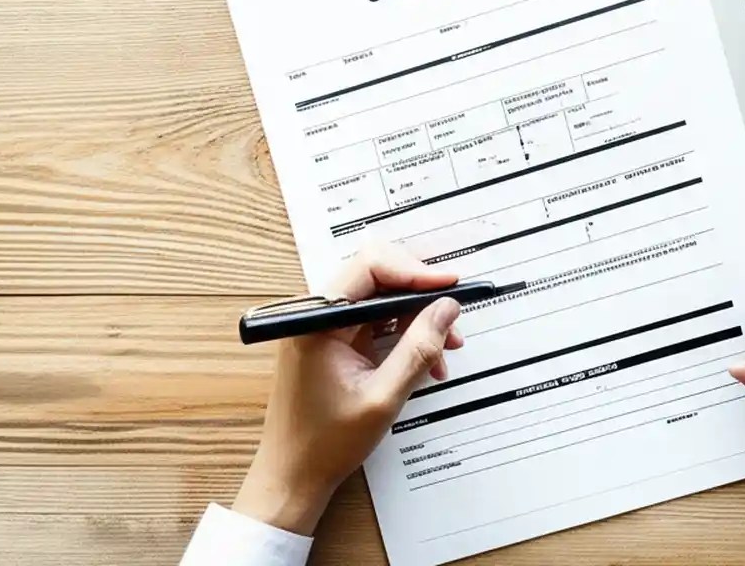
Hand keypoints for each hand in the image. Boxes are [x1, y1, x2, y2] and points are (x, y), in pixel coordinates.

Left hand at [232, 242, 462, 534]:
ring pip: (381, 300)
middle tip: (451, 319)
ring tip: (444, 350)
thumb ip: (417, 350)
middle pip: (378, 278)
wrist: (292, 476)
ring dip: (417, 319)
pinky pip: (375, 323)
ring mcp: (323, 329)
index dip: (415, 271)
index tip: (449, 286)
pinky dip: (404, 336)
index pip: (370, 267)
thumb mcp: (382, 398)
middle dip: (420, 296)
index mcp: (316, 323)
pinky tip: (426, 361)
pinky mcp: (332, 343)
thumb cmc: (323, 445)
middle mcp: (315, 317)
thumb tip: (446, 309)